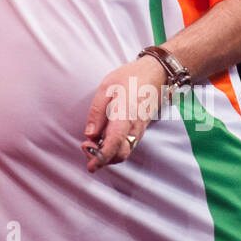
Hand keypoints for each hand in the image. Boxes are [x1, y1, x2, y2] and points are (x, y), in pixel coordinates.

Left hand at [80, 56, 167, 172]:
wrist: (155, 74)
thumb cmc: (130, 77)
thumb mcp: (106, 87)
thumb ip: (97, 111)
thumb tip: (89, 133)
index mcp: (125, 114)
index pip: (114, 143)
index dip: (102, 157)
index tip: (91, 167)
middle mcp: (135, 127)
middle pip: (120, 154)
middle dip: (101, 158)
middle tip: (85, 146)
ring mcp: (139, 130)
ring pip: (123, 152)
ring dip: (107, 154)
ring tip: (91, 142)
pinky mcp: (139, 130)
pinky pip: (127, 145)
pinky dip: (114, 148)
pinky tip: (102, 138)